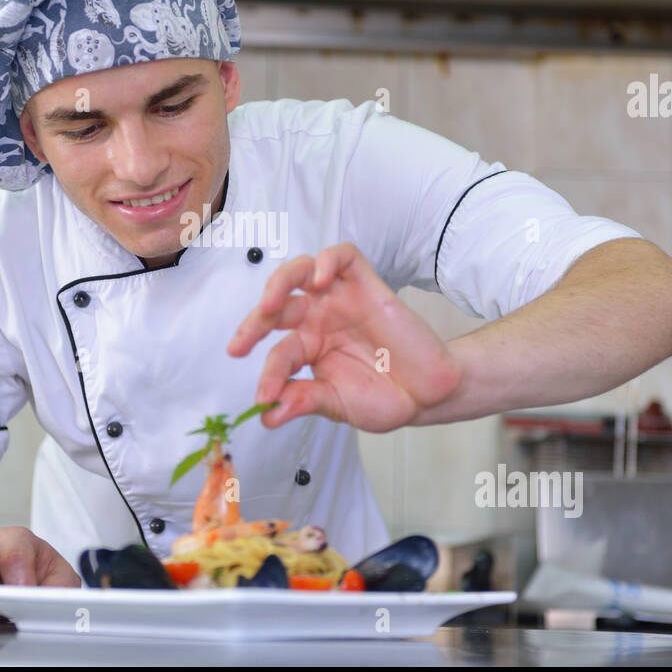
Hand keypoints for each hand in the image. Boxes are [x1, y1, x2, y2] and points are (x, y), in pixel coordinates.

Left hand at [226, 242, 462, 432]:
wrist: (429, 393)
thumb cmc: (384, 396)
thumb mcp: (337, 404)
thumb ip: (304, 401)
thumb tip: (267, 414)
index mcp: (307, 347)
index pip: (277, 352)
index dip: (268, 373)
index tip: (263, 396)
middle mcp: (318, 319)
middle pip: (276, 308)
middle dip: (253, 324)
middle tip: (241, 345)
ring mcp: (340, 299)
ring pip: (300, 272)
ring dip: (278, 283)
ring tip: (268, 306)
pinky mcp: (367, 285)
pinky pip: (343, 257)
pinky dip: (328, 261)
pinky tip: (321, 279)